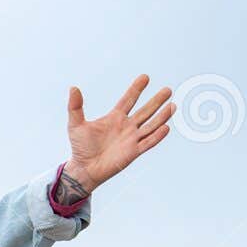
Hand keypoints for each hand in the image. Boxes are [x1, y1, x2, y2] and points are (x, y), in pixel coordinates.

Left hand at [62, 74, 175, 193]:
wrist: (84, 169)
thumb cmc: (80, 148)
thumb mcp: (75, 125)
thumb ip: (75, 107)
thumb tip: (73, 88)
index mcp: (114, 118)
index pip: (128, 99)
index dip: (136, 89)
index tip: (145, 77)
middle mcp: (126, 127)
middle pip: (145, 111)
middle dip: (156, 101)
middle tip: (167, 90)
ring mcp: (131, 139)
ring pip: (150, 125)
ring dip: (162, 116)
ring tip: (172, 106)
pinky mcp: (133, 152)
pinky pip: (148, 143)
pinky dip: (157, 136)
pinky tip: (166, 127)